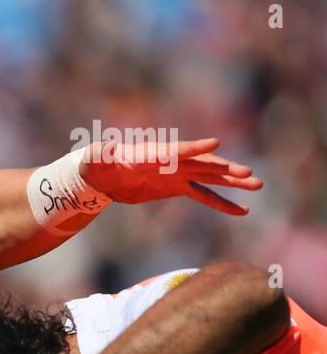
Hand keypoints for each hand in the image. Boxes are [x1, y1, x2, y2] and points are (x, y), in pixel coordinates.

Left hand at [81, 137, 260, 214]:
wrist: (102, 175)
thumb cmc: (97, 162)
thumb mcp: (96, 157)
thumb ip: (101, 153)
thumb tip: (104, 148)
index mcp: (155, 153)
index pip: (178, 150)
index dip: (195, 148)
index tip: (215, 143)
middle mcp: (172, 161)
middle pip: (203, 164)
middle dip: (224, 169)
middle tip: (248, 174)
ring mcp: (178, 174)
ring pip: (211, 178)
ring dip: (233, 183)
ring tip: (257, 186)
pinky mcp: (177, 187)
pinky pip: (204, 195)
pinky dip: (222, 203)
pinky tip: (242, 210)